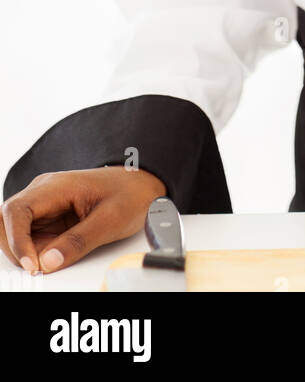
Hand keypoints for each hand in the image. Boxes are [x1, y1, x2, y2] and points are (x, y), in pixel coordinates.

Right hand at [0, 166, 166, 274]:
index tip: (32, 265)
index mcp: (56, 186)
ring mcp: (43, 206)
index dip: (16, 240)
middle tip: (38, 267)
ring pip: (13, 232)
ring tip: (49, 262)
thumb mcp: (111, 219)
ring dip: (22, 252)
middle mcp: (43, 193)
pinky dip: (32, 253)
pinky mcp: (47, 220)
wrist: (142, 184)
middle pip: (6, 220)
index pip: (17, 210)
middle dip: (14, 248)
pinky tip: (51, 258)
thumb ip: (79, 241)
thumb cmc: (130, 194)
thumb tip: (47, 263)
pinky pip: (29, 238)